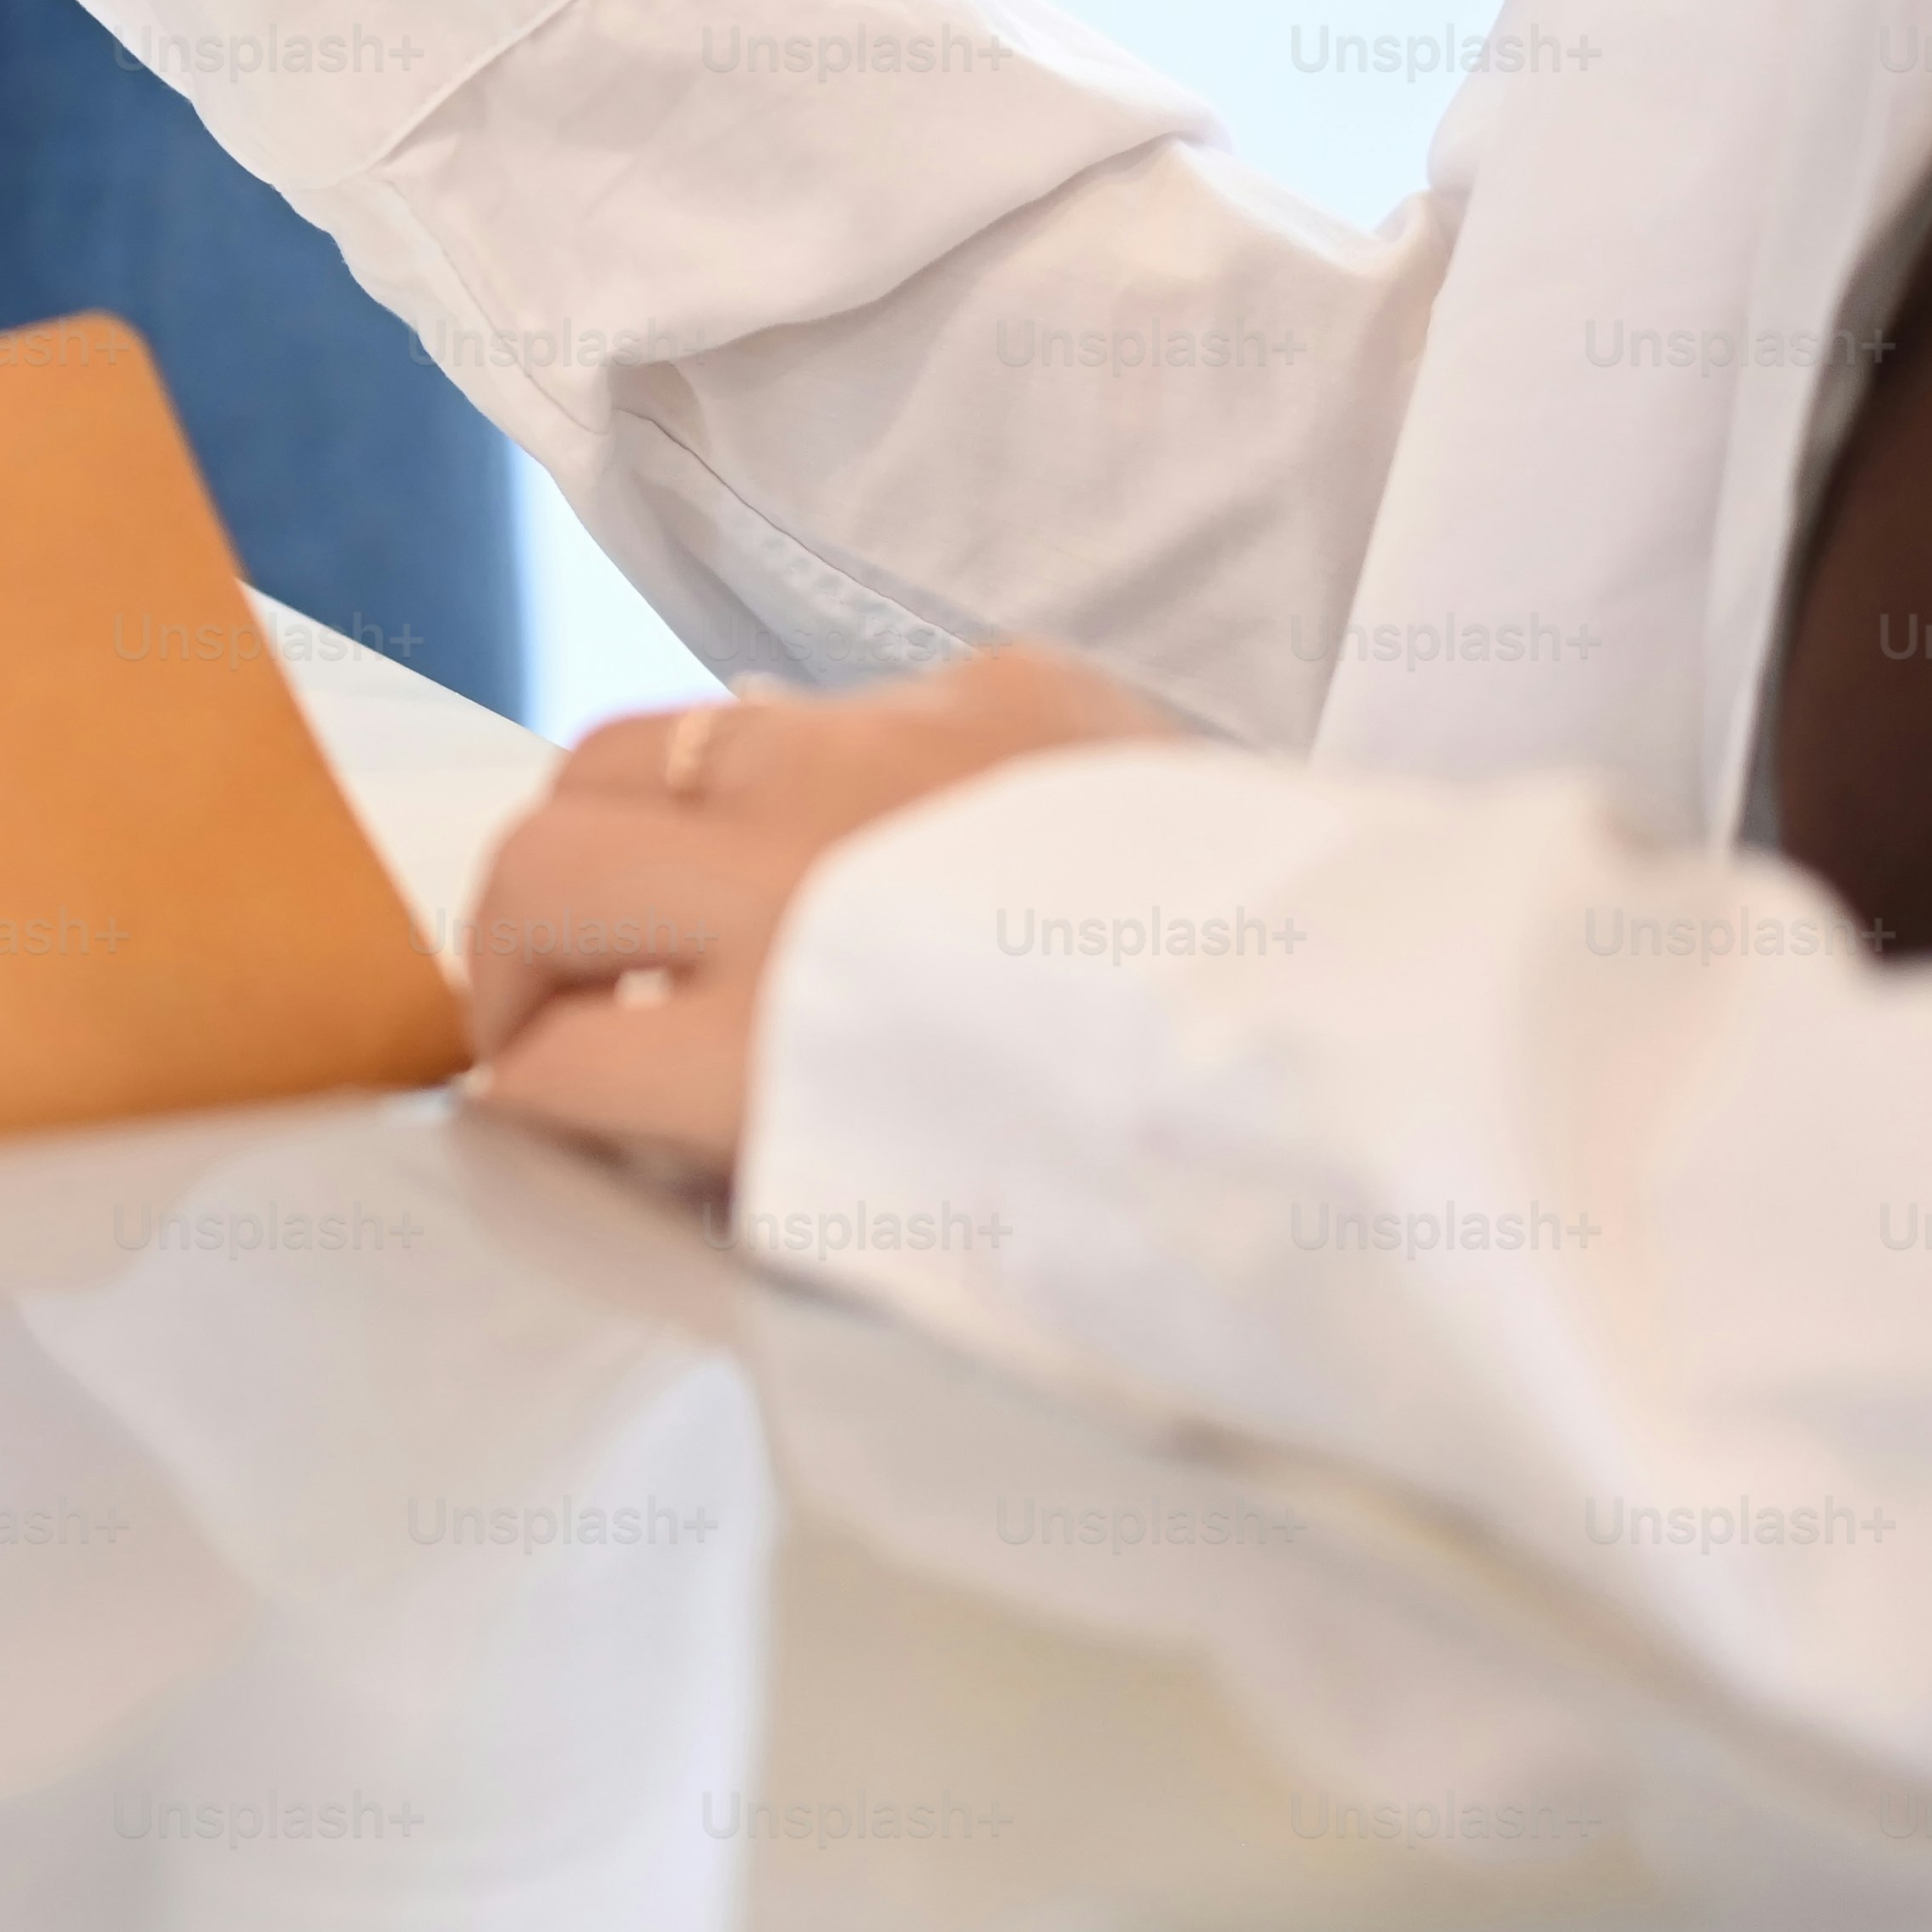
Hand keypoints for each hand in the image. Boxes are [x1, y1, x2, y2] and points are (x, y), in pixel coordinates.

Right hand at [460, 644, 1175, 1181]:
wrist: (1421, 1070)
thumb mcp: (939, 1243)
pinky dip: (827, 770)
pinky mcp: (1010, 687)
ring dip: (628, 827)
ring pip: (661, 745)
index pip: (560, 1062)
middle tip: (534, 1005)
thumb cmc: (1190, 1205)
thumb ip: (776, 1169)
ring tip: (662, 890)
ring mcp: (900, 755)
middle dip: (510, 950)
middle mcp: (806, 875)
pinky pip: (850, 703)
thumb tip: (668, 1129)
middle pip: (552, 869)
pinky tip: (885, 833)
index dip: (526, 1099)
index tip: (531, 1113)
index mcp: (784, 1047)